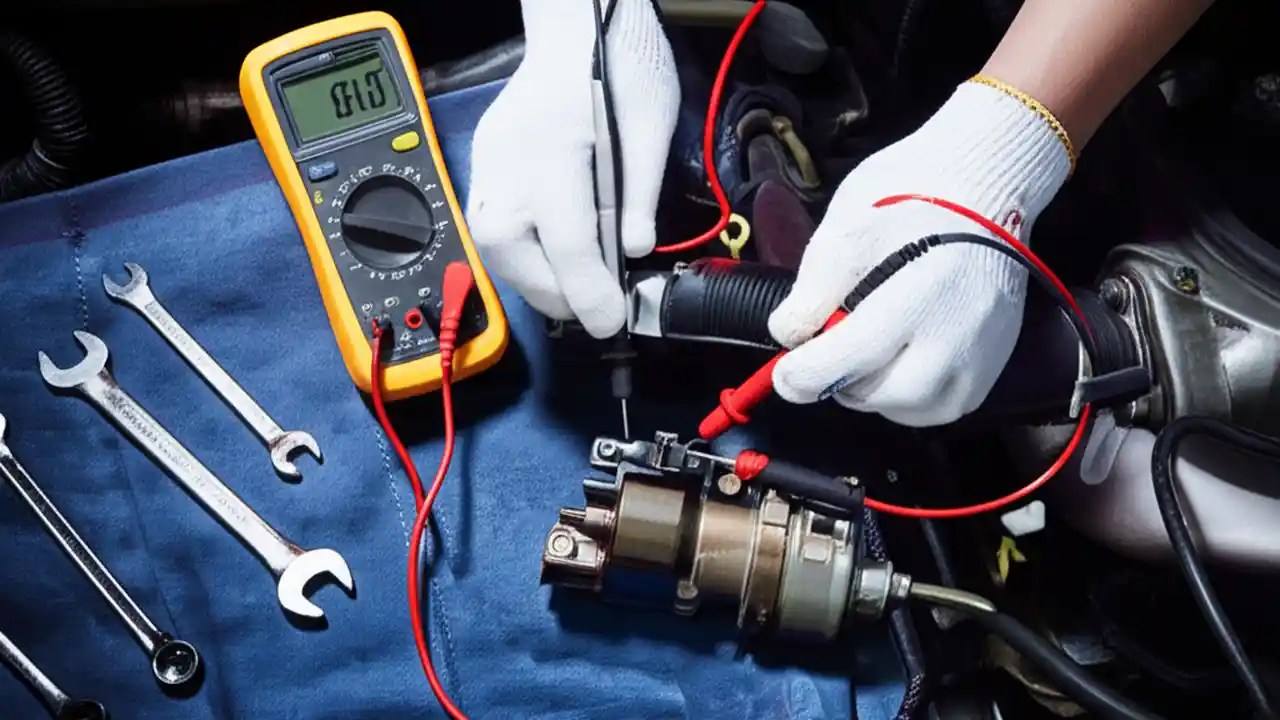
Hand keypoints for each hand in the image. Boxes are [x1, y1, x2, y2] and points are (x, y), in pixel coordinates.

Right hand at [467, 0, 679, 338]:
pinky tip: (553, 257)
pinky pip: (491, 229)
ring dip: (538, 280)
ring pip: (497, 251)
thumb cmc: (619, 64)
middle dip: (561, 295)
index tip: (613, 322)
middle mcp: (508, 165)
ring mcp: (487, 166)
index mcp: (553, 152)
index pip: (568, 245)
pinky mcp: (482, 166)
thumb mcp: (649, 128)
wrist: (576, 24)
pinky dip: (521, 254)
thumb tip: (634, 251)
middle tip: (601, 308)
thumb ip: (638, 194)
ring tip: (580, 288)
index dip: (593, 293)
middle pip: (519, 258)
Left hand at [768, 81, 1072, 426]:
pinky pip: (941, 406)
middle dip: (841, 381)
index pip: (847, 360)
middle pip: (879, 396)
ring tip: (865, 351)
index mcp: (916, 295)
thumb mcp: (847, 228)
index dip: (804, 375)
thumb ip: (814, 288)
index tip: (784, 373)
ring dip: (875, 391)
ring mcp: (980, 356)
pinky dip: (910, 396)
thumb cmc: (909, 197)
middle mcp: (956, 336)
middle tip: (830, 350)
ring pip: (909, 409)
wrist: (983, 186)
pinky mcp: (993, 366)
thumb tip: (789, 336)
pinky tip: (898, 360)